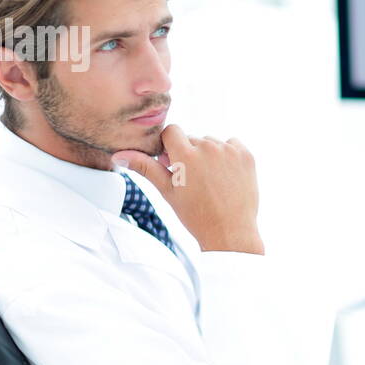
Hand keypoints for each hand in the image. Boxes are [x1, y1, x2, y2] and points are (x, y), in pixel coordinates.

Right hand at [112, 125, 264, 255]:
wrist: (230, 233)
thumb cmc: (195, 215)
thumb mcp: (167, 190)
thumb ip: (145, 167)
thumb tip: (118, 155)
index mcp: (186, 155)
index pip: (172, 131)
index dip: (170, 146)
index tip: (172, 162)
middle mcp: (209, 147)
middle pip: (192, 139)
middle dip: (189, 154)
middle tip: (192, 179)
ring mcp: (230, 151)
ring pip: (212, 142)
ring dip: (208, 155)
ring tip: (210, 181)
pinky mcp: (246, 155)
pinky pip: (232, 144)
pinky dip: (228, 155)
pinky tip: (225, 175)